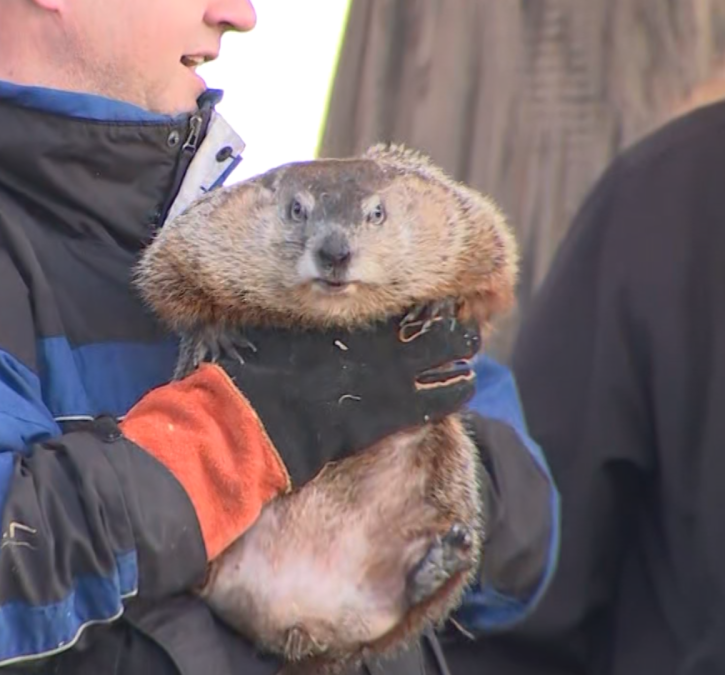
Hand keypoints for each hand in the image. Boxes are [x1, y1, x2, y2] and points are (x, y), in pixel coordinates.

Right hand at [215, 303, 480, 486]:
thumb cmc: (260, 372)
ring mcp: (390, 378)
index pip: (406, 301)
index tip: (434, 302)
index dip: (425, 302)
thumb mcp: (279, 329)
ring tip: (467, 354)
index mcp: (352, 317)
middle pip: (435, 324)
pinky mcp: (393, 413)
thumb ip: (306, 316)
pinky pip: (444, 399)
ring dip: (460, 354)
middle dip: (451, 325)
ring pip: (449, 357)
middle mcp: (377, 342)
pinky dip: (457, 390)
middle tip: (459, 326)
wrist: (258, 420)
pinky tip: (465, 386)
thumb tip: (309, 301)